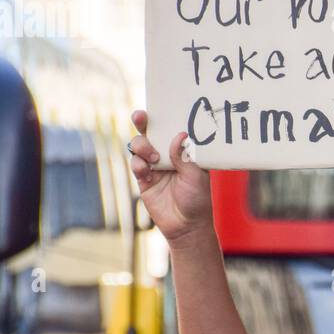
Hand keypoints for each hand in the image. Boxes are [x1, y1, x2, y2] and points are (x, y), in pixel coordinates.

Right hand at [128, 110, 213, 244]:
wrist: (187, 226)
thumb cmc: (198, 200)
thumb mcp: (197, 176)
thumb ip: (185, 157)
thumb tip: (179, 136)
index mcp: (182, 150)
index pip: (171, 128)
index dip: (163, 116)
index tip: (157, 107)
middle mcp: (167, 154)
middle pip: (150, 132)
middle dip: (142, 121)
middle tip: (140, 116)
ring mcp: (154, 166)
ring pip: (139, 146)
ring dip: (142, 146)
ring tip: (153, 156)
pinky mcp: (144, 179)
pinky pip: (136, 165)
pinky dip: (138, 163)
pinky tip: (145, 168)